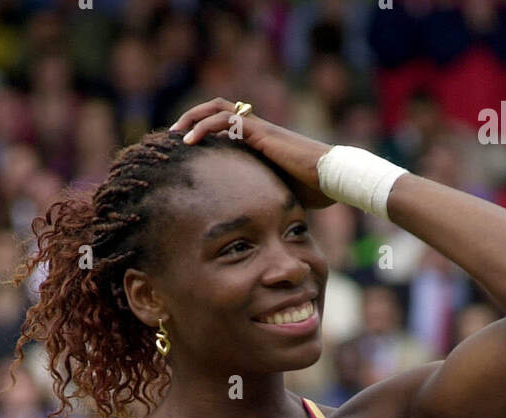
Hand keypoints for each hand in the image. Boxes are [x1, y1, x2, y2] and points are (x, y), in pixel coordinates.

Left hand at [169, 97, 334, 209]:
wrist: (332, 179)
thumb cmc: (313, 190)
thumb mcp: (278, 194)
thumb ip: (261, 196)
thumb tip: (249, 222)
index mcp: (259, 140)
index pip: (226, 124)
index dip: (204, 130)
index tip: (185, 147)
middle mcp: (257, 128)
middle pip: (217, 110)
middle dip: (192, 118)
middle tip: (173, 136)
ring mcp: (259, 127)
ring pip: (217, 109)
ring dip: (192, 118)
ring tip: (175, 134)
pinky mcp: (260, 132)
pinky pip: (226, 121)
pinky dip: (204, 127)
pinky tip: (189, 141)